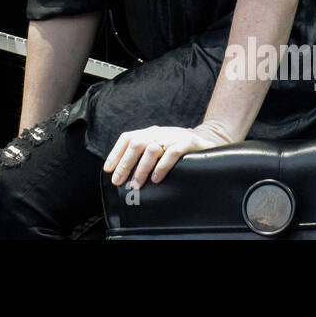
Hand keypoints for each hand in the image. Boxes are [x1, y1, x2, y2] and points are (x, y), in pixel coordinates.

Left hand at [103, 122, 234, 189]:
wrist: (207, 140)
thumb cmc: (179, 149)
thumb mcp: (160, 148)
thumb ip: (145, 157)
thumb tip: (124, 176)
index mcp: (149, 133)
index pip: (127, 138)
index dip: (116, 153)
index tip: (108, 170)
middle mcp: (158, 132)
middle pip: (136, 144)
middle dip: (125, 164)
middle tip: (119, 181)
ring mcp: (172, 136)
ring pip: (151, 148)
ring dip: (141, 168)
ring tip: (136, 184)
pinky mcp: (187, 143)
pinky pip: (172, 153)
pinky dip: (162, 166)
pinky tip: (156, 178)